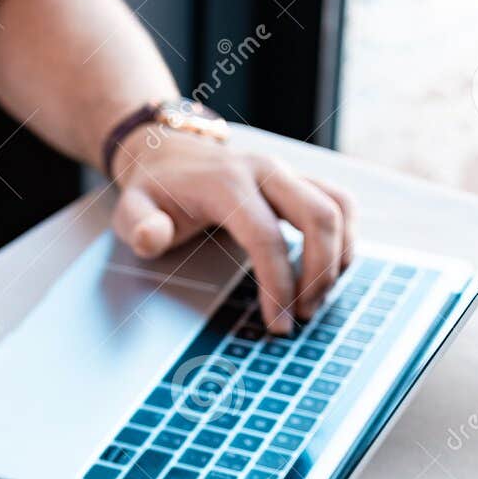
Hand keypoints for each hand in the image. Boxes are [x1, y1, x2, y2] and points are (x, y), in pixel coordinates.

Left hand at [110, 129, 355, 333]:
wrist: (172, 155)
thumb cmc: (157, 192)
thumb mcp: (131, 208)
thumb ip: (137, 226)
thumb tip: (150, 237)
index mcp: (227, 183)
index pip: (266, 237)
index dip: (278, 284)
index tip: (278, 323)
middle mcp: (266, 171)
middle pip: (318, 217)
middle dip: (319, 274)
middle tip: (303, 315)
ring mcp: (288, 172)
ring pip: (339, 208)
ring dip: (339, 259)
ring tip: (316, 299)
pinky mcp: (302, 180)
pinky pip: (342, 204)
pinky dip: (346, 239)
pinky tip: (328, 273)